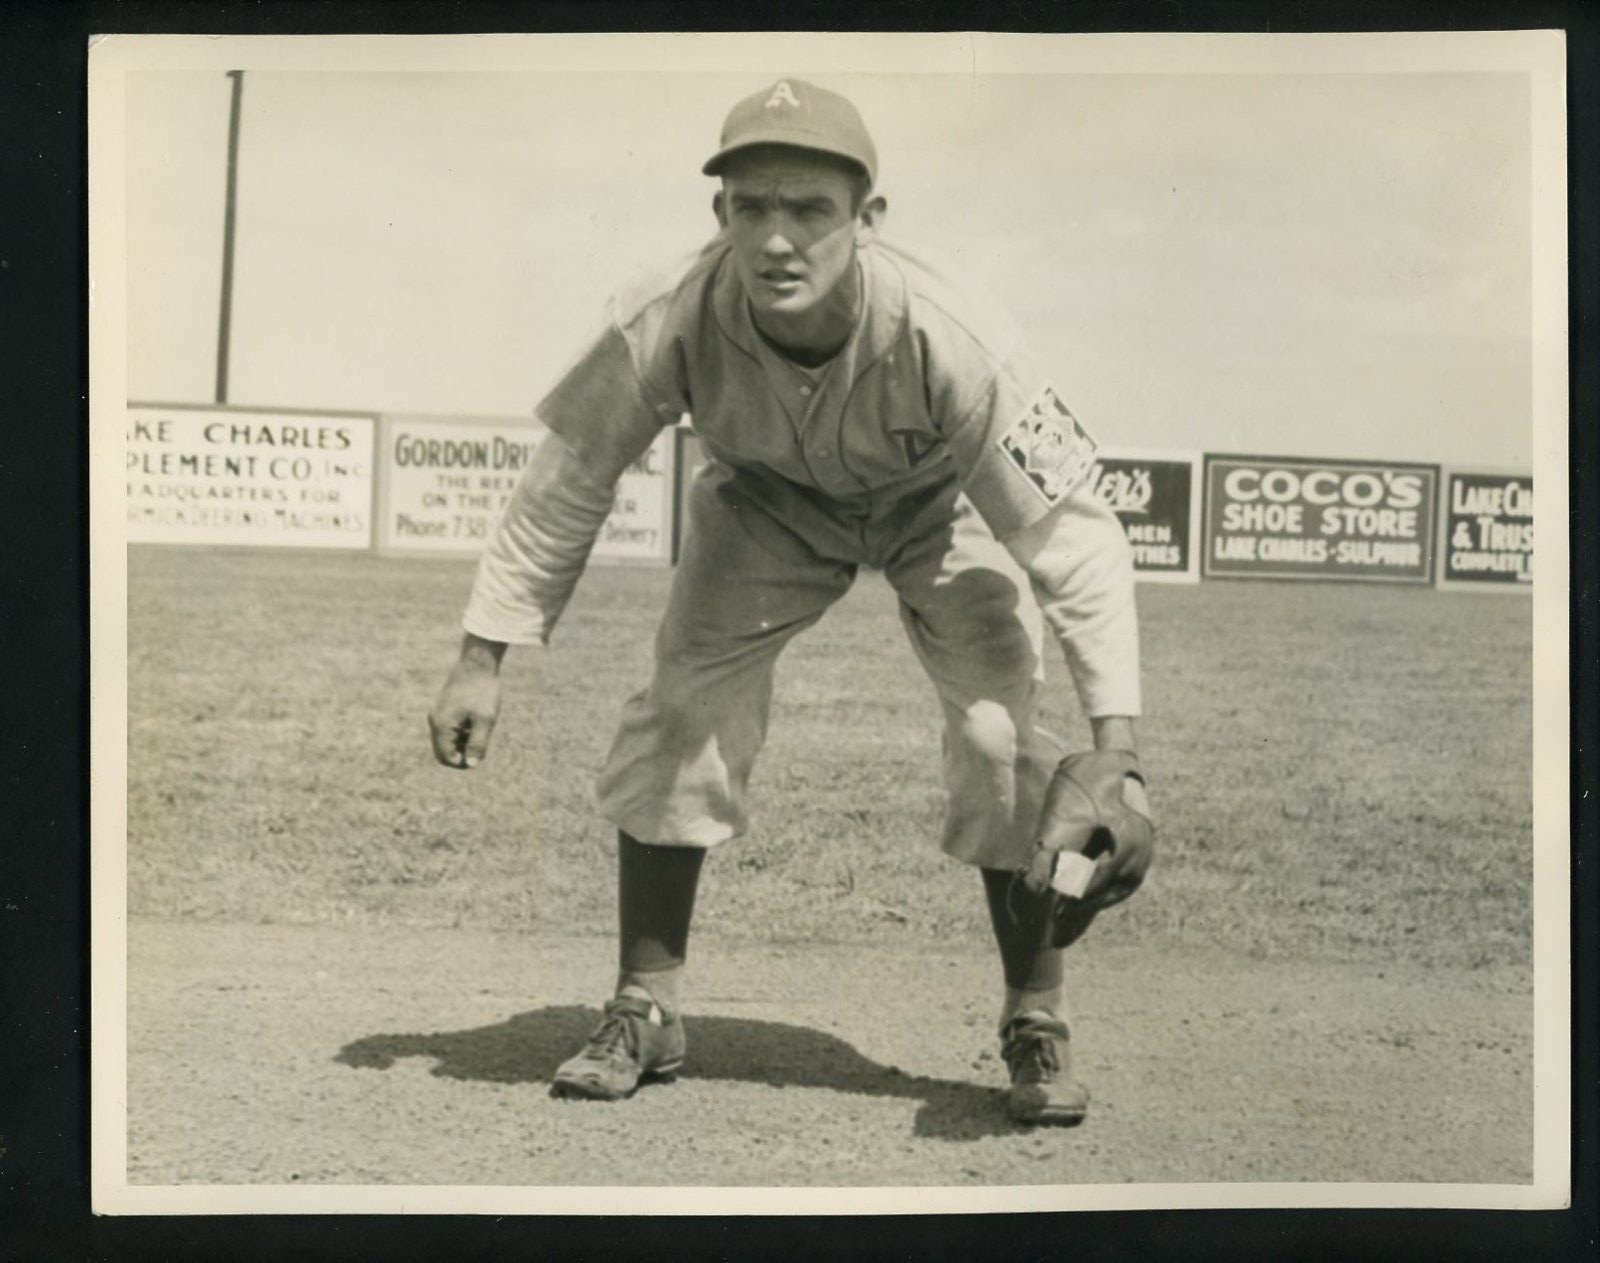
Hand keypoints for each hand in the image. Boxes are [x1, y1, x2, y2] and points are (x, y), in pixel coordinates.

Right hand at [428, 636, 505, 768]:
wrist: (478, 662)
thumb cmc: (483, 690)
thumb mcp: (485, 719)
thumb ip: (478, 743)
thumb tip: (472, 765)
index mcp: (442, 725)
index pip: (446, 758)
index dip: (462, 763)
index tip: (480, 755)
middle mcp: (435, 720)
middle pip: (442, 751)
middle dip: (461, 754)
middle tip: (481, 743)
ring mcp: (437, 713)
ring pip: (445, 740)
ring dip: (461, 743)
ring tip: (479, 730)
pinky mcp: (442, 707)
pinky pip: (447, 729)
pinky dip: (460, 732)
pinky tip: (475, 722)